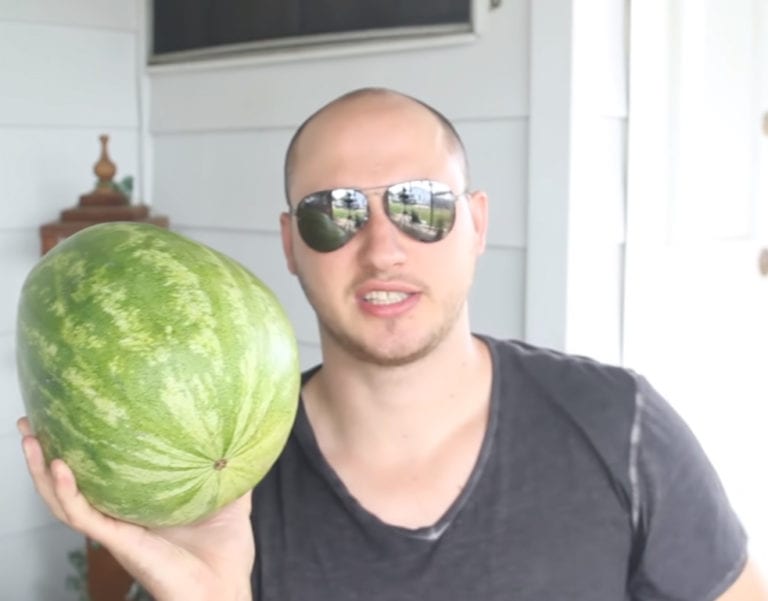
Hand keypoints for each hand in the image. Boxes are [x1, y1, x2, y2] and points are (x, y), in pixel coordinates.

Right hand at [18, 417, 253, 600]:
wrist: (225, 591)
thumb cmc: (227, 554)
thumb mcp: (230, 501)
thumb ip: (230, 472)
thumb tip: (240, 436)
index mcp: (140, 508)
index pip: (102, 478)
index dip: (83, 452)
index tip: (72, 418)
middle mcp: (121, 518)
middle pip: (71, 485)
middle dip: (45, 456)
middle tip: (29, 423)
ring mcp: (116, 530)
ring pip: (64, 500)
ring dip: (40, 471)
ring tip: (28, 437)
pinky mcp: (118, 542)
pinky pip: (84, 516)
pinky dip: (67, 492)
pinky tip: (58, 467)